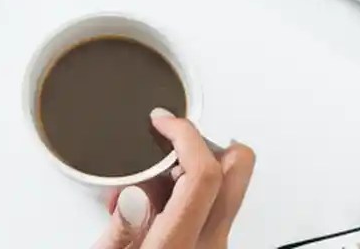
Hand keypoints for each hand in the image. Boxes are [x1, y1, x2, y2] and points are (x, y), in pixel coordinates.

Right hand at [93, 109, 254, 248]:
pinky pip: (211, 210)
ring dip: (192, 170)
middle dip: (207, 143)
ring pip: (225, 189)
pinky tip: (151, 207)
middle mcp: (209, 248)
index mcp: (179, 247)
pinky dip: (186, 194)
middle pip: (238, 173)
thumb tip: (136, 193)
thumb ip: (121, 229)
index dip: (186, 135)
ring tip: (145, 185)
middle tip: (168, 142)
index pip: (206, 174)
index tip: (163, 122)